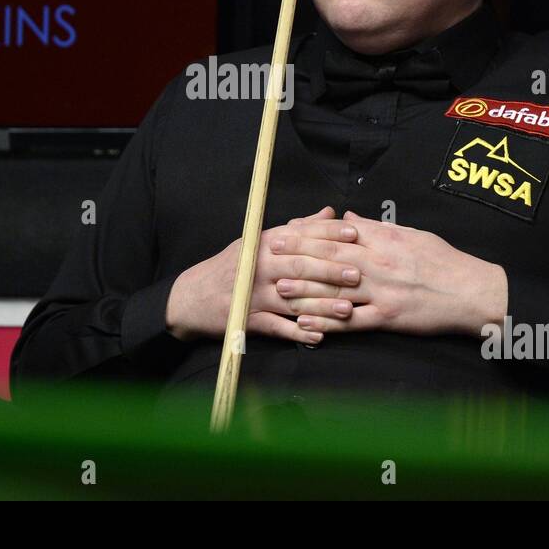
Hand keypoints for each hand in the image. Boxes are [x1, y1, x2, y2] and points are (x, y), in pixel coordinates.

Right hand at [165, 206, 362, 344]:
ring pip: (293, 298)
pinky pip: (276, 327)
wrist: (192, 297)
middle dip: (330, 270)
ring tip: (347, 309)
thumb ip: (299, 228)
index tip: (354, 234)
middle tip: (357, 274)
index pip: (301, 235)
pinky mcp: (247, 318)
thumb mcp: (260, 242)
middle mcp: (258, 265)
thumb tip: (329, 212)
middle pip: (299, 266)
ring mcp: (253, 293)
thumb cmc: (232, 267)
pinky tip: (318, 336)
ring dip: (321, 305)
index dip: (328, 234)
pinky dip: (297, 332)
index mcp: (263, 243)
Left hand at [269, 210, 507, 336]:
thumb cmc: (444, 261)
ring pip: (335, 289)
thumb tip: (348, 215)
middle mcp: (379, 263)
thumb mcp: (411, 234)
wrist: (472, 291)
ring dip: (303, 289)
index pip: (337, 233)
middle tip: (269, 254)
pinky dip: (326, 323)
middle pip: (329, 258)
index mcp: (384, 239)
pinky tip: (305, 324)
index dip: (307, 232)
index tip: (284, 230)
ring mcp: (382, 292)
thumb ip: (376, 227)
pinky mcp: (388, 317)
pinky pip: (350, 322)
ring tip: (278, 288)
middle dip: (296, 255)